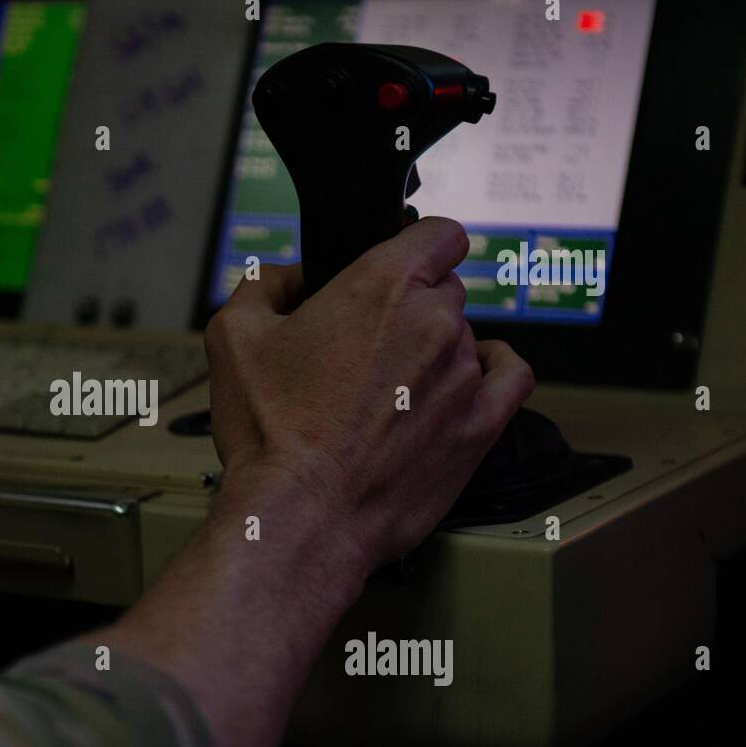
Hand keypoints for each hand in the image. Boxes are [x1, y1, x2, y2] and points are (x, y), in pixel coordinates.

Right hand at [203, 216, 534, 571]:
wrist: (302, 516)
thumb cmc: (271, 433)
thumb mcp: (233, 336)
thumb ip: (265, 284)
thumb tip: (289, 278)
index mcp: (382, 284)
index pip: (437, 230)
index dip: (414, 242)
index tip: (396, 262)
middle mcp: (435, 321)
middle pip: (444, 289)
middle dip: (408, 307)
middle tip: (363, 346)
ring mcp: (465, 374)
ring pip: (465, 337)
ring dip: (434, 352)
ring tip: (389, 389)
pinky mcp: (481, 426)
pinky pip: (512, 377)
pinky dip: (492, 372)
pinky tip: (462, 382)